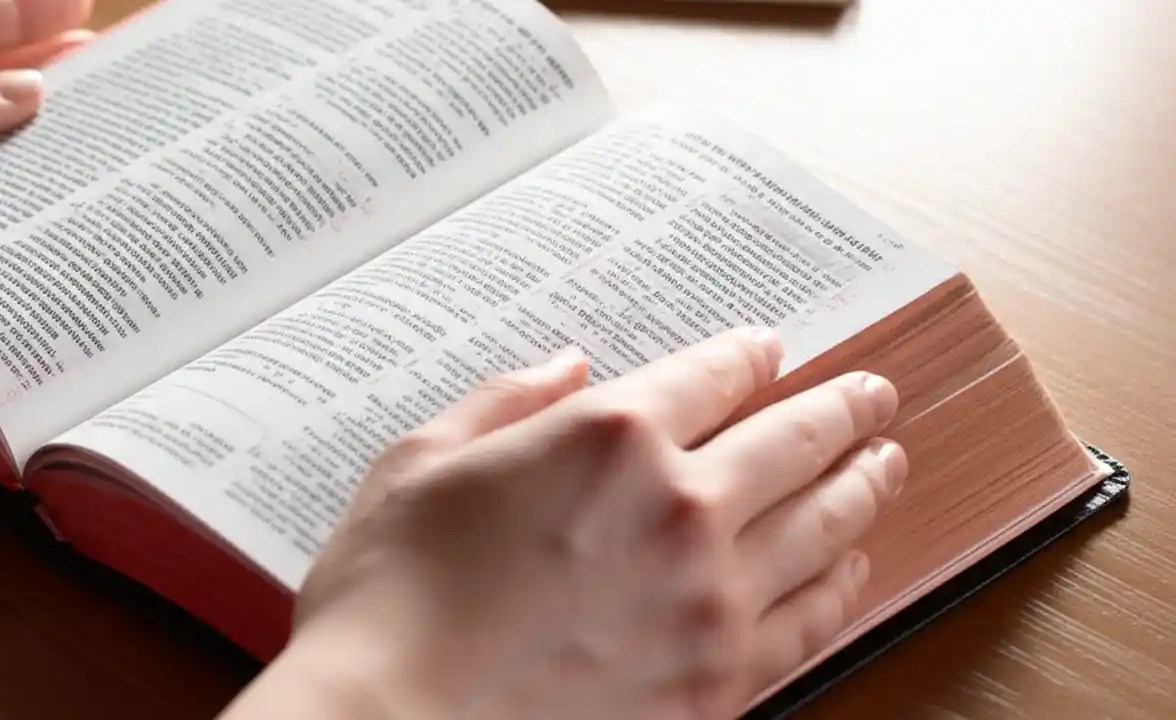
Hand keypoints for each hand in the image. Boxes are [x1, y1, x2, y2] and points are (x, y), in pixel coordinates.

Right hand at [225, 328, 905, 719]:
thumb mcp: (423, 458)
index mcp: (610, 436)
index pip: (711, 375)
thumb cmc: (390, 592)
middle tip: (874, 395)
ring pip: (823, 526)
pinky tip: (855, 568)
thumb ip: (508, 399)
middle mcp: (680, 506)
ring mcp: (710, 598)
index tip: (766, 350)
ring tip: (888, 464)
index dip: (747, 355)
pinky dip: (841, 588)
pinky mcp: (717, 681)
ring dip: (864, 486)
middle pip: (795, 441)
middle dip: (843, 410)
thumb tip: (568, 368)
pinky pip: (808, 623)